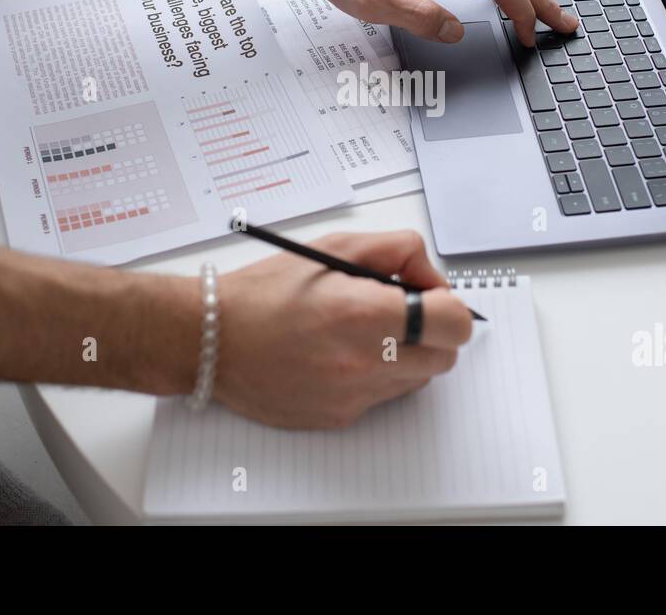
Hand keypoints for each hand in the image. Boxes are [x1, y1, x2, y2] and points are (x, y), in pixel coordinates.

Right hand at [212, 231, 472, 428]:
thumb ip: (397, 251)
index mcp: (366, 314)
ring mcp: (353, 397)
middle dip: (433, 331)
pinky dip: (376, 376)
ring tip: (363, 332)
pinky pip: (383, 398)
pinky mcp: (340, 417)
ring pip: (418, 380)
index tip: (428, 296)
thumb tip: (432, 278)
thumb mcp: (335, 247)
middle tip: (399, 312)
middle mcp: (364, 363)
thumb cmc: (267, 292)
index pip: (454, 323)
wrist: (212, 339)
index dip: (448, 304)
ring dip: (406, 355)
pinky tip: (340, 355)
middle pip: (445, 357)